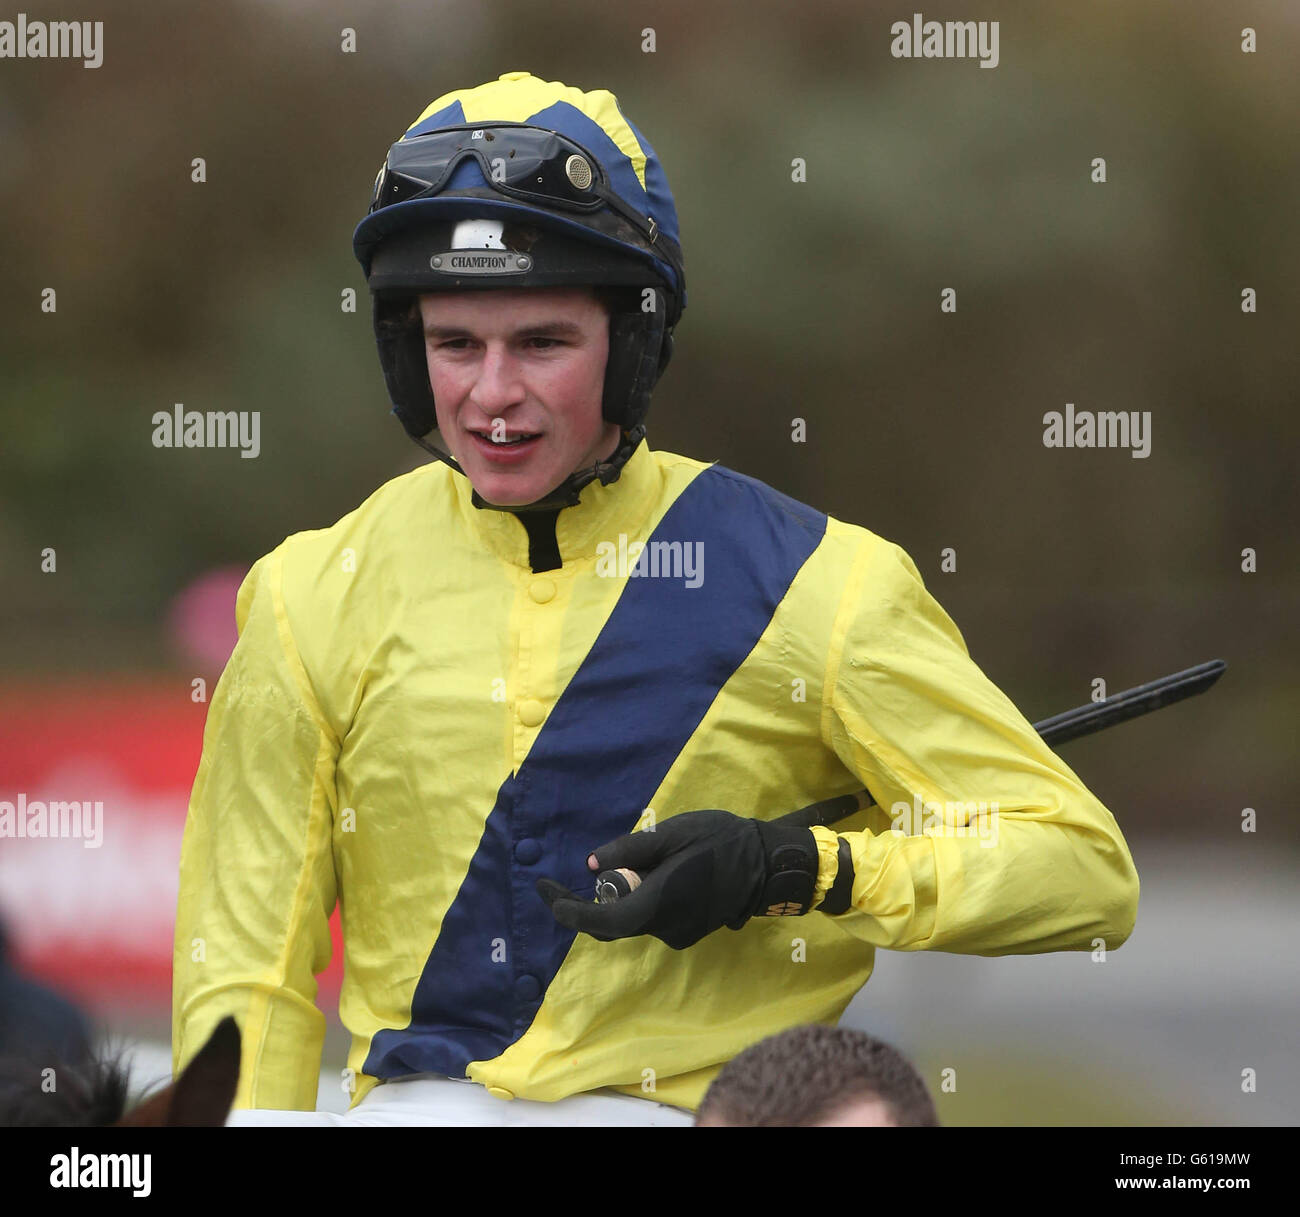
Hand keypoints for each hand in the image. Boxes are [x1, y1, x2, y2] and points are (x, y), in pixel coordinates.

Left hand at [535, 808, 819, 949]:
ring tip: (622, 865)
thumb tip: (590, 865)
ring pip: (632, 918)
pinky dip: (638, 900)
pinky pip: (651, 918)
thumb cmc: (721, 842)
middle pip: (612, 923)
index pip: (600, 921)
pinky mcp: (688, 931)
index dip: (567, 910)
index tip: (545, 892)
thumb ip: (630, 850)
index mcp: (656, 905)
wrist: (768, 865)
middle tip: (560, 882)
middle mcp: (663, 929)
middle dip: (586, 903)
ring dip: (618, 897)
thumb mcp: (672, 834)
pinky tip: (648, 874)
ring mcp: (678, 933)